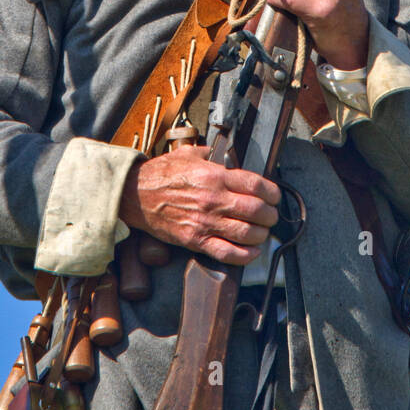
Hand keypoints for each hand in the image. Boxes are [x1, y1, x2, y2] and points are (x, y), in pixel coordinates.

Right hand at [119, 146, 280, 266]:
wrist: (135, 195)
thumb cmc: (160, 174)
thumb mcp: (187, 154)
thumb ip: (209, 154)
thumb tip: (223, 156)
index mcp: (214, 176)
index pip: (256, 184)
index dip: (272, 192)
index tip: (275, 196)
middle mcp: (214, 199)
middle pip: (256, 210)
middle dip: (270, 215)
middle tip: (271, 216)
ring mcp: (205, 222)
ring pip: (247, 233)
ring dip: (261, 235)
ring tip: (262, 232)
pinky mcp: (195, 241)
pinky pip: (228, 253)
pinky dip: (245, 255)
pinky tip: (252, 251)